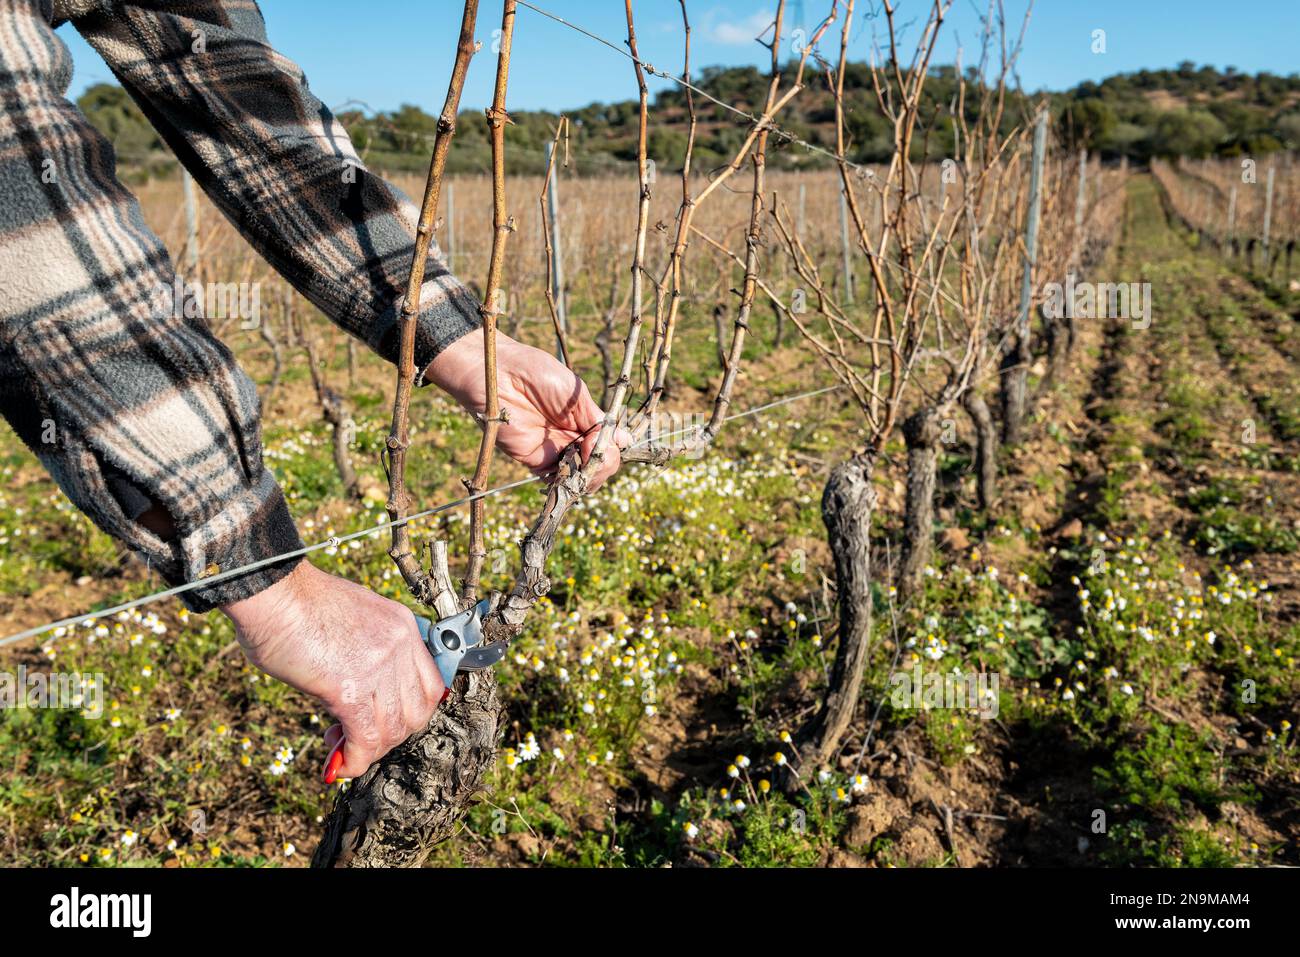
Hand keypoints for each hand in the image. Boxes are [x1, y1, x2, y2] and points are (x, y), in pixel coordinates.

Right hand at [220, 560, 444, 780]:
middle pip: (417, 711)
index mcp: (402, 625)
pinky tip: (338, 765)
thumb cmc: (296, 602)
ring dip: (368, 749)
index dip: (410, 711)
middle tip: (358, 735)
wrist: (272, 592)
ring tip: (338, 742)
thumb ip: (366, 649)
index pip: (431, 683)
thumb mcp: (352, 618)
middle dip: (391, 734)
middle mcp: (399, 645)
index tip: (385, 720)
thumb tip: (358, 685)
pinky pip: (366, 738)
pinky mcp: (351, 688)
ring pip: (393, 729)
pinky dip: (354, 760)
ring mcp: (379, 666)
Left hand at [426, 332, 630, 489]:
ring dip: (587, 476)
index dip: (611, 451)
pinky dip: (566, 480)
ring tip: (583, 462)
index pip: (607, 447)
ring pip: (579, 477)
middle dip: (603, 465)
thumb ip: (597, 421)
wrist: (498, 373)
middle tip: (594, 453)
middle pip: (598, 466)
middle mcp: (571, 438)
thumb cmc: (536, 373)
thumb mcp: (576, 395)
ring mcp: (554, 450)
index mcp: (584, 421)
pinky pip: (555, 479)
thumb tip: (624, 442)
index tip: (606, 442)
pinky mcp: (534, 460)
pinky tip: (568, 469)